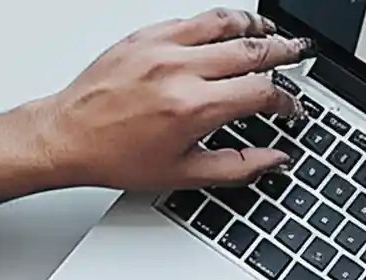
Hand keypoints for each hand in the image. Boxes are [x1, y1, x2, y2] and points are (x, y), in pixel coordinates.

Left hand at [29, 9, 312, 189]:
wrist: (67, 136)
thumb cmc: (116, 156)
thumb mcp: (184, 173)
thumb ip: (238, 166)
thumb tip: (276, 160)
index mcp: (194, 108)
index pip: (262, 92)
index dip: (287, 101)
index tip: (292, 108)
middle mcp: (179, 70)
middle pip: (251, 49)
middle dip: (283, 52)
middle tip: (299, 54)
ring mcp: (160, 47)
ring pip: (224, 22)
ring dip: (255, 25)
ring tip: (271, 31)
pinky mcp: (143, 36)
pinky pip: (190, 20)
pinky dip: (215, 23)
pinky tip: (225, 32)